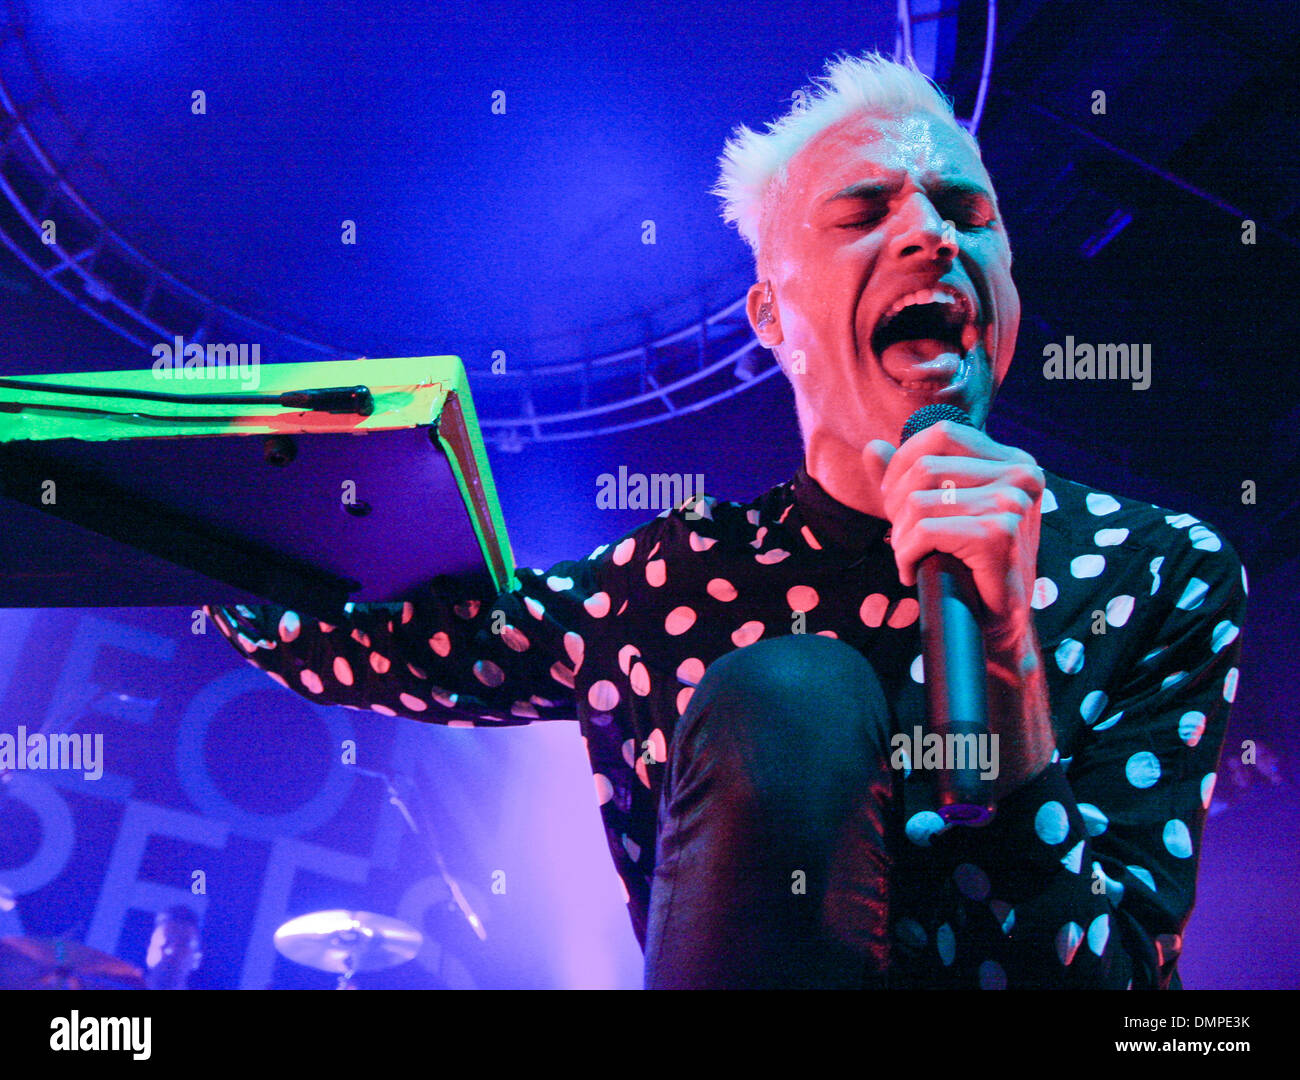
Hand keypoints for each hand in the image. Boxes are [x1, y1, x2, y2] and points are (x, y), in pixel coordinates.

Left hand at [863, 421, 1055, 794]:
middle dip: (896, 504)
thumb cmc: (965, 566)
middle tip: (901, 537)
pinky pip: (925, 530)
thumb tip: (873, 447)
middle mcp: (1022, 475)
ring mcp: (1013, 502)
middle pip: (925, 466)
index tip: (896, 501)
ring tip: (909, 558)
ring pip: (920, 500)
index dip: (904, 461)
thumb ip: (904, 478)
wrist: (995, 625)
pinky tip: (912, 571)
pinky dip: (905, 553)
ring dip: (900, 535)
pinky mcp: (998, 534)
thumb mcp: (933, 513)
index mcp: (1013, 461)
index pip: (942, 433)